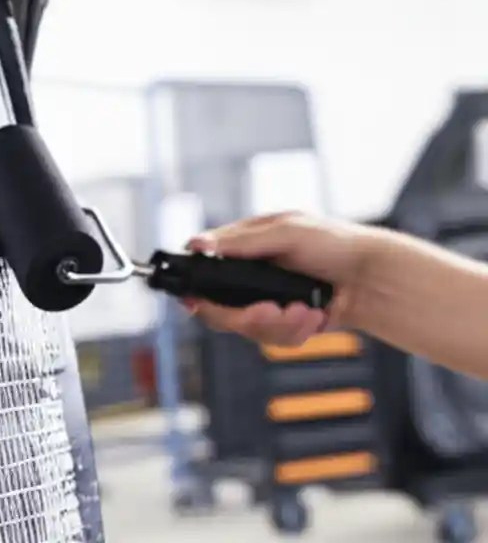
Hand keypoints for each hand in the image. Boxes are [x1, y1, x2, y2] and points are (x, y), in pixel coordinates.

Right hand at [183, 212, 381, 346]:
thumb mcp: (288, 232)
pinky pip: (273, 339)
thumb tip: (197, 244)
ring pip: (248, 328)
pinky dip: (295, 331)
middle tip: (271, 311)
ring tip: (307, 312)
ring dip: (279, 325)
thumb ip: (241, 242)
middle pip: (220, 309)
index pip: (204, 268)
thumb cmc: (336, 243)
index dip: (196, 288)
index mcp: (244, 245)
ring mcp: (265, 300)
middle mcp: (249, 275)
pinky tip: (314, 317)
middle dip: (247, 316)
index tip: (196, 301)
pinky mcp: (283, 322)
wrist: (375, 279)